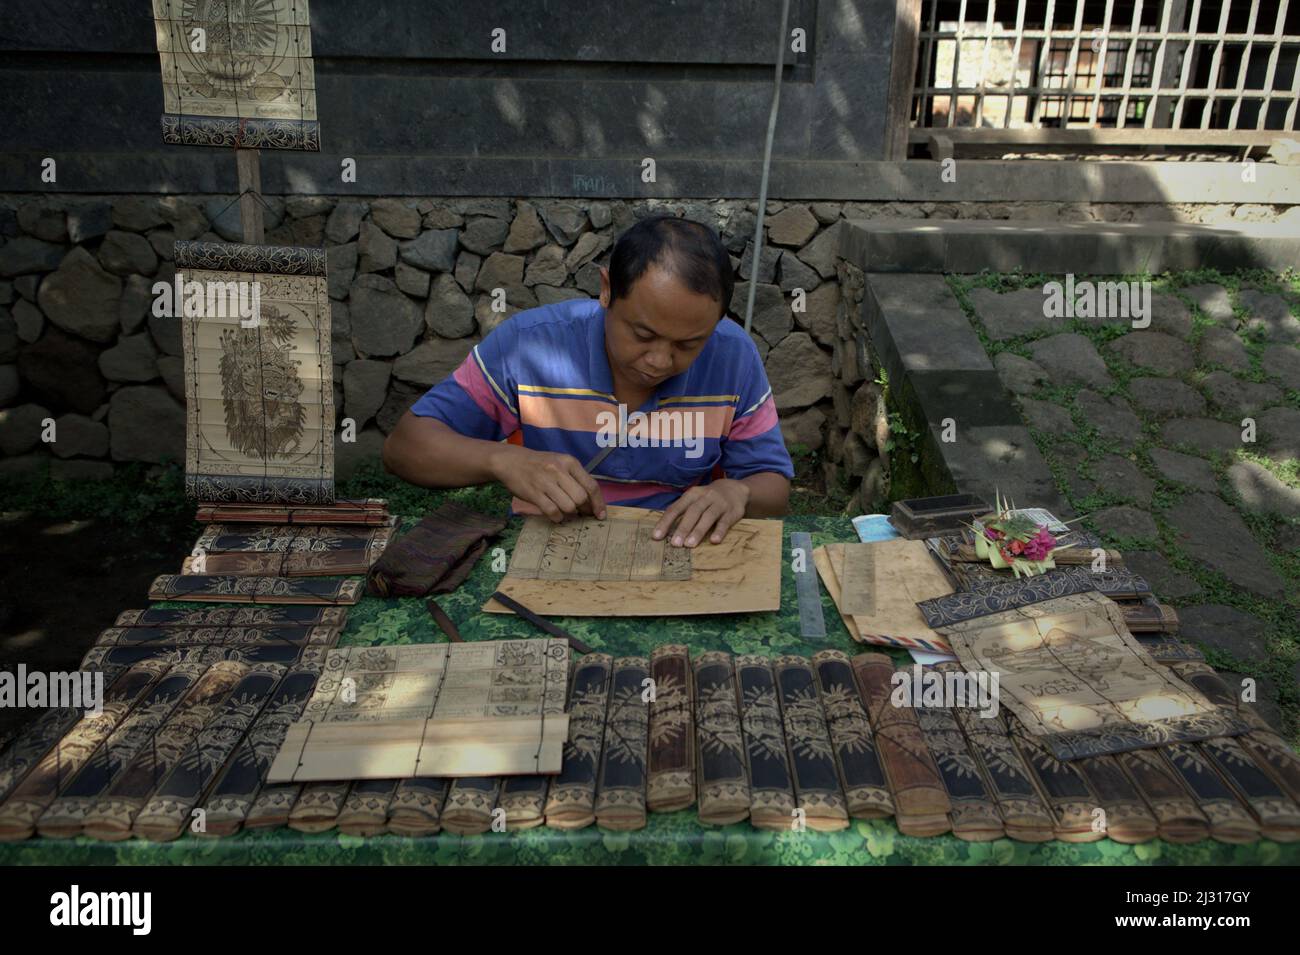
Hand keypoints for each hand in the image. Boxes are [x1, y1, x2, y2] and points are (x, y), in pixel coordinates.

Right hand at [490, 445, 606, 522]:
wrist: (510, 461)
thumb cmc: (539, 464)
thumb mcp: (560, 463)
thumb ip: (575, 478)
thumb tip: (591, 501)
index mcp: (569, 462)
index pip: (591, 485)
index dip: (598, 503)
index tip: (600, 515)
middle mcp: (559, 470)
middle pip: (581, 498)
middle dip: (583, 509)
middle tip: (581, 513)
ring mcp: (546, 482)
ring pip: (568, 506)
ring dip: (570, 514)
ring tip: (566, 513)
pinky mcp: (534, 493)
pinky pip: (552, 511)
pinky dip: (557, 518)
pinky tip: (556, 516)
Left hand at [652, 479, 750, 547]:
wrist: (734, 489)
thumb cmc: (707, 499)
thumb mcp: (694, 499)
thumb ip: (681, 512)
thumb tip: (663, 532)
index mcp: (691, 495)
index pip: (676, 508)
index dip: (666, 522)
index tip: (656, 536)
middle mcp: (705, 497)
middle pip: (692, 512)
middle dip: (682, 528)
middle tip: (675, 544)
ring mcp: (719, 504)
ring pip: (708, 517)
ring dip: (698, 531)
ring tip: (690, 545)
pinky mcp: (732, 512)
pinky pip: (725, 522)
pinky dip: (719, 531)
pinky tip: (714, 541)